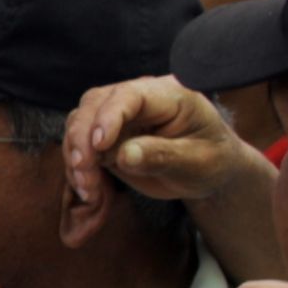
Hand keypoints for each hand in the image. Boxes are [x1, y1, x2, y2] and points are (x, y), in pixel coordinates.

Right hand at [65, 76, 248, 205]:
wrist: (207, 172)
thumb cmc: (211, 161)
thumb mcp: (198, 162)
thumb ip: (164, 156)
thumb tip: (125, 155)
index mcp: (168, 95)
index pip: (129, 95)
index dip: (109, 117)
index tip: (99, 146)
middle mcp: (138, 99)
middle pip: (94, 105)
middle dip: (82, 140)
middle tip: (85, 174)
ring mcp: (118, 117)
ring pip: (79, 124)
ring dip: (76, 157)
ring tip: (89, 190)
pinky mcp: (106, 138)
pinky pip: (79, 147)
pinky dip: (78, 170)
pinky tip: (90, 192)